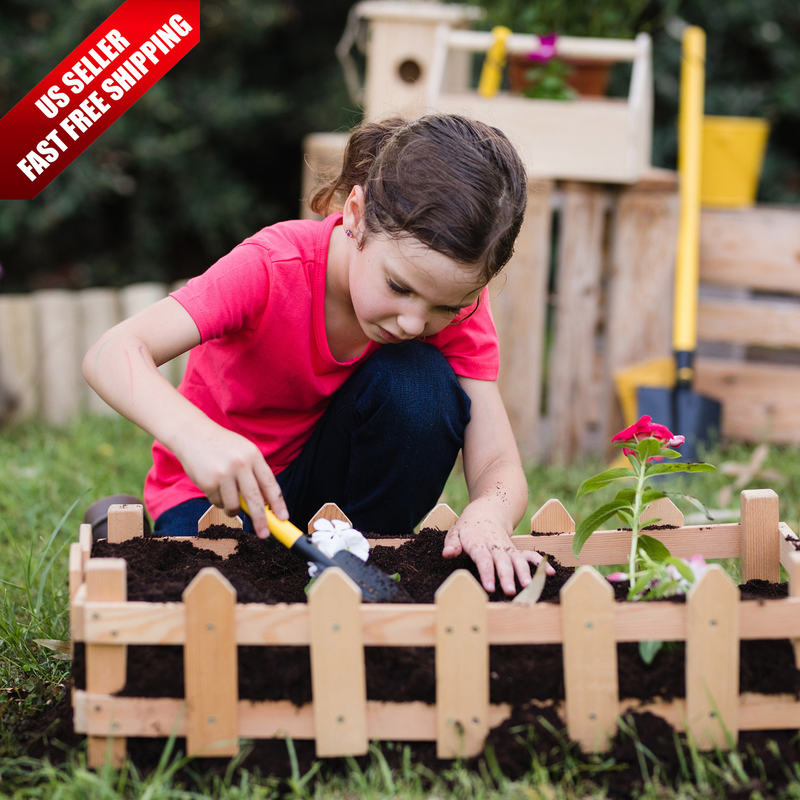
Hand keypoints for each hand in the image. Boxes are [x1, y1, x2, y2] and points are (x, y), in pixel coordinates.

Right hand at [174, 423, 287, 537]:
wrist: (192, 434)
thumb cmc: (222, 446)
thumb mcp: (244, 452)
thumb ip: (255, 474)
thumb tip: (266, 504)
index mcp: (253, 455)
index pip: (270, 484)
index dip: (278, 504)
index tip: (283, 519)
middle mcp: (240, 464)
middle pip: (255, 499)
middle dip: (261, 520)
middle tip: (265, 534)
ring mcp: (223, 474)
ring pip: (234, 506)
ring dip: (233, 509)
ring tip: (228, 496)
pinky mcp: (207, 482)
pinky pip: (217, 503)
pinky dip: (218, 500)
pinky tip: (213, 486)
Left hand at [442, 505, 554, 595]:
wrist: (486, 511)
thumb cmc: (467, 527)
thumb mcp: (455, 532)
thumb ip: (452, 544)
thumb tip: (447, 554)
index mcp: (479, 543)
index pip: (484, 560)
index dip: (487, 573)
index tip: (490, 587)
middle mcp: (495, 546)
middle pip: (503, 562)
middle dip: (507, 577)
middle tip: (511, 592)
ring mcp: (507, 548)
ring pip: (518, 559)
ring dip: (525, 572)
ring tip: (530, 586)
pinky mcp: (516, 550)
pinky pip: (529, 555)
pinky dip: (540, 563)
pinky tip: (550, 573)